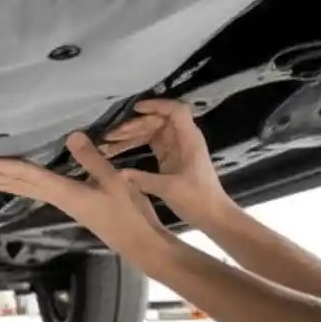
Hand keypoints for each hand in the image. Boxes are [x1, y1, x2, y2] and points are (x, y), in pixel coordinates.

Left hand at [0, 132, 171, 266]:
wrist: (140, 243)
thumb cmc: (129, 215)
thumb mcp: (114, 182)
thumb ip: (92, 158)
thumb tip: (71, 135)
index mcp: (61, 191)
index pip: (21, 174)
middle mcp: (55, 197)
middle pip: (12, 183)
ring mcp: (61, 201)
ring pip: (20, 188)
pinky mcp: (70, 203)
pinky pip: (33, 189)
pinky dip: (16, 182)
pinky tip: (12, 181)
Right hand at [100, 98, 235, 227]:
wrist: (213, 216)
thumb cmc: (198, 199)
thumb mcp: (169, 189)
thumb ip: (143, 179)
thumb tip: (117, 174)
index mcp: (189, 139)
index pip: (175, 111)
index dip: (157, 105)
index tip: (135, 109)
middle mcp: (182, 139)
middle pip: (156, 121)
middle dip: (133, 126)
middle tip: (110, 136)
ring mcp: (176, 147)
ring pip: (150, 132)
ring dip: (130, 136)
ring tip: (107, 144)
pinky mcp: (170, 157)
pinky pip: (149, 144)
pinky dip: (133, 146)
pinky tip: (116, 151)